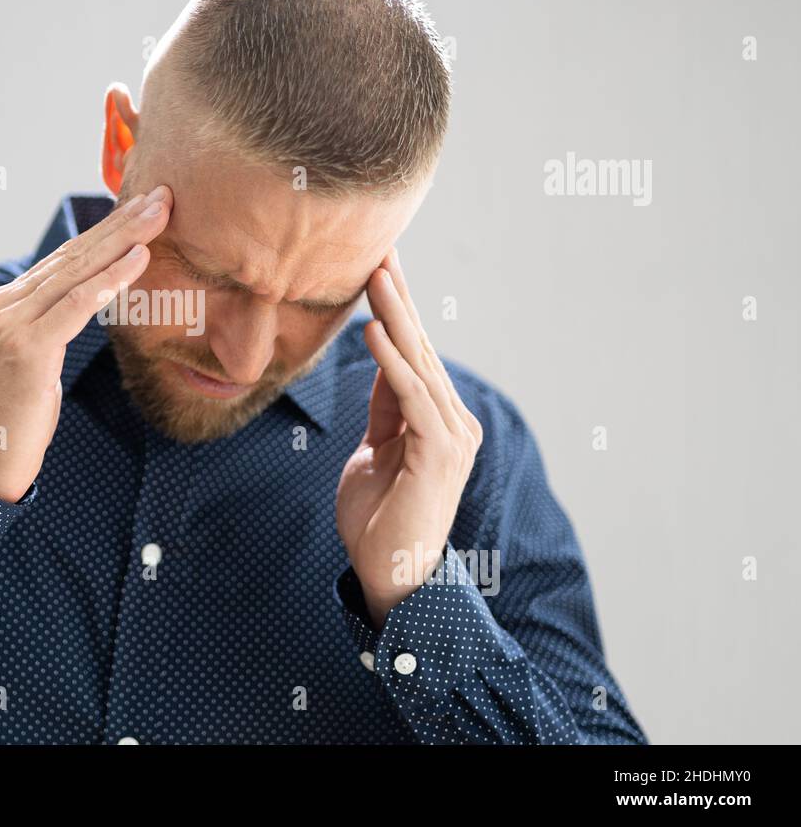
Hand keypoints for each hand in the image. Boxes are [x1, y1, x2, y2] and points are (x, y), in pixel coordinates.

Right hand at [0, 186, 172, 502]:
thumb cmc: (15, 418)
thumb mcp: (34, 361)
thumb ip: (51, 326)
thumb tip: (86, 302)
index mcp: (7, 303)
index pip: (66, 258)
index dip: (106, 232)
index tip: (142, 209)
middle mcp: (6, 305)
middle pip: (74, 255)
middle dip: (121, 223)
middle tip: (161, 196)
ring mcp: (13, 324)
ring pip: (78, 271)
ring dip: (124, 239)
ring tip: (159, 215)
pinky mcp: (27, 348)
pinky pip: (77, 305)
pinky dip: (111, 278)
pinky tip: (139, 258)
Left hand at [335, 247, 483, 628]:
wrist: (390, 575)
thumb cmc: (378, 520)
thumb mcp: (375, 452)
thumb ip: (384, 411)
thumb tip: (379, 365)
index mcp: (438, 420)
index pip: (414, 354)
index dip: (397, 311)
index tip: (380, 268)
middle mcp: (453, 421)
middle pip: (420, 348)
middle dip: (399, 299)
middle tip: (382, 250)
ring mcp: (451, 436)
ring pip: (418, 364)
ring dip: (395, 317)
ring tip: (377, 277)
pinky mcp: (439, 453)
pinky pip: (412, 396)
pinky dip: (392, 361)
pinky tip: (373, 329)